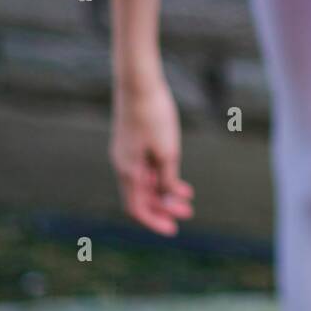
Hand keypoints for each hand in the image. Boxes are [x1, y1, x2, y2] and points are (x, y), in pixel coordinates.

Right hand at [110, 74, 194, 235]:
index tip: (173, 229)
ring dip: (165, 191)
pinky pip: (144, 167)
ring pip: (145, 181)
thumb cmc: (154, 115)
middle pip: (142, 196)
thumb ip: (166, 179)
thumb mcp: (167, 151)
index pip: (138, 208)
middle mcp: (122, 165)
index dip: (155, 221)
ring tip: (187, 196)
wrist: (138, 81)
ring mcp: (125, 153)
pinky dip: (160, 175)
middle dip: (164, 207)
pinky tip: (177, 175)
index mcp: (128, 171)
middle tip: (187, 213)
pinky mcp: (131, 140)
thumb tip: (166, 199)